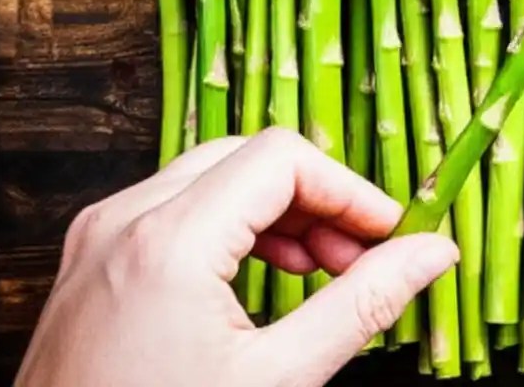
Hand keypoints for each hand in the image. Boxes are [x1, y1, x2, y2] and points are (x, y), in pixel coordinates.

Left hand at [15, 128, 458, 386]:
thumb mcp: (279, 378)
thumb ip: (363, 304)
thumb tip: (431, 255)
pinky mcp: (92, 262)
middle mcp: (124, 222)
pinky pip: (174, 210)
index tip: (391, 235)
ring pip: (211, 178)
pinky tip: (267, 277)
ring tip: (322, 270)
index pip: (282, 159)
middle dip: (317, 199)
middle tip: (362, 255)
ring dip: (278, 212)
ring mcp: (99, 239)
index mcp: (168, 242)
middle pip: (248, 158)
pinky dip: (231, 228)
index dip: (350, 191)